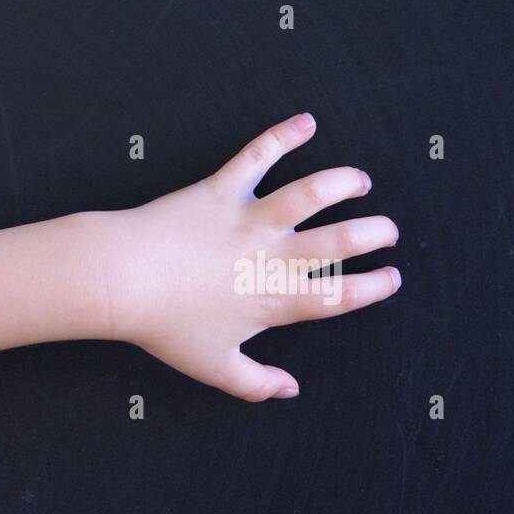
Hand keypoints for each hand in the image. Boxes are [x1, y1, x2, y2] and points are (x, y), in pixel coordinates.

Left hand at [85, 113, 400, 400]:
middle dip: (375, 233)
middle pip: (340, 241)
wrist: (120, 280)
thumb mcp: (215, 367)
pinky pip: (258, 154)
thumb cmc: (165, 327)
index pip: (340, 295)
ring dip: (344, 183)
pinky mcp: (223, 188)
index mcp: (276, 300)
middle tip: (387, 230)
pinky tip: (306, 121)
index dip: (374, 287)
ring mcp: (250, 219)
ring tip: (361, 182)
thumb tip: (289, 392)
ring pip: (312, 192)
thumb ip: (257, 383)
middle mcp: (273, 256)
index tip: (392, 278)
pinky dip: (284, 133)